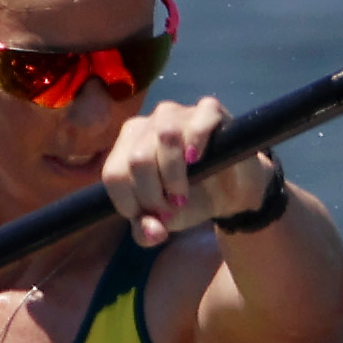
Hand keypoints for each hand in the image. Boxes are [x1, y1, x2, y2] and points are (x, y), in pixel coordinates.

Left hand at [101, 96, 242, 244]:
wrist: (228, 190)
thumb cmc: (187, 199)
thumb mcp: (162, 222)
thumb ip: (145, 232)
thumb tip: (153, 231)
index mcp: (126, 148)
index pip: (114, 174)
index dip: (131, 203)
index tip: (153, 216)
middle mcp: (146, 124)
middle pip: (138, 159)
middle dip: (155, 194)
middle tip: (173, 207)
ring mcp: (177, 113)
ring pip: (165, 135)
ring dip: (174, 175)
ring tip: (184, 193)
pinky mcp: (209, 110)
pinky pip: (199, 120)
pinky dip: (197, 142)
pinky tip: (198, 160)